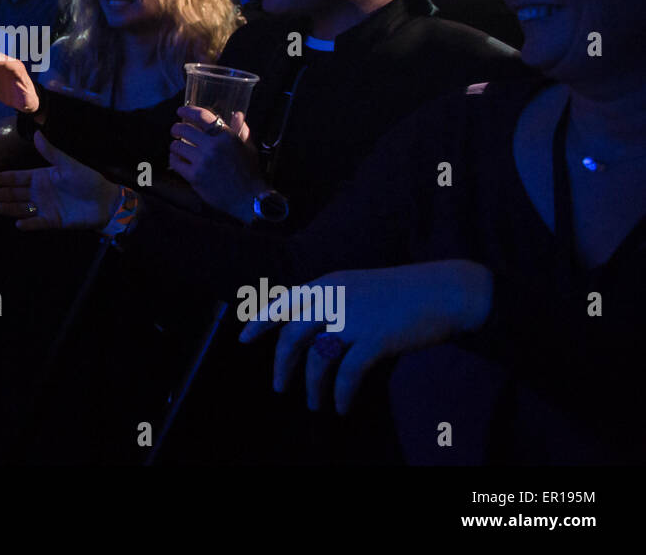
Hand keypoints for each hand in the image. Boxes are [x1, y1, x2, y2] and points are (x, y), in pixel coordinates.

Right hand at [0, 132, 119, 230]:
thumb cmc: (87, 179)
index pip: (17, 178)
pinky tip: (19, 223)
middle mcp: (39, 193)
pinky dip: (28, 224)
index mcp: (41, 177)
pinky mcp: (52, 221)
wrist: (105, 200)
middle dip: (1, 194)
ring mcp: (44, 207)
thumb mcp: (67, 164)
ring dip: (9, 208)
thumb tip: (37, 133)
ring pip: (22, 208)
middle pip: (15, 193)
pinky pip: (37, 223)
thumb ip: (51, 152)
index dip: (3, 178)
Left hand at [169, 106, 261, 222]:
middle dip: (176, 128)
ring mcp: (203, 162)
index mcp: (227, 136)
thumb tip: (237, 114)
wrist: (249, 198)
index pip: (202, 116)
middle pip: (184, 129)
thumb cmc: (250, 172)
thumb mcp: (248, 148)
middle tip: (175, 131)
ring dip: (175, 145)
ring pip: (177, 146)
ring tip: (177, 147)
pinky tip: (177, 159)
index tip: (180, 110)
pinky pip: (175, 162)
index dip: (188, 110)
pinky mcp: (195, 176)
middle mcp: (213, 146)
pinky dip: (174, 159)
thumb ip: (240, 130)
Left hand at [239, 261, 494, 413]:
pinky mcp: (376, 339)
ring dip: (312, 386)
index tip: (243, 339)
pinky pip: (348, 373)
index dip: (260, 321)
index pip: (283, 302)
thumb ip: (332, 302)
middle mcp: (335, 298)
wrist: (444, 290)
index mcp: (328, 284)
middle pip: (293, 335)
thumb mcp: (358, 286)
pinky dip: (340, 393)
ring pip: (317, 358)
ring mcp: (354, 318)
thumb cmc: (403, 291)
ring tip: (314, 404)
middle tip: (279, 385)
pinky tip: (340, 405)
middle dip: (282, 364)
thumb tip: (310, 332)